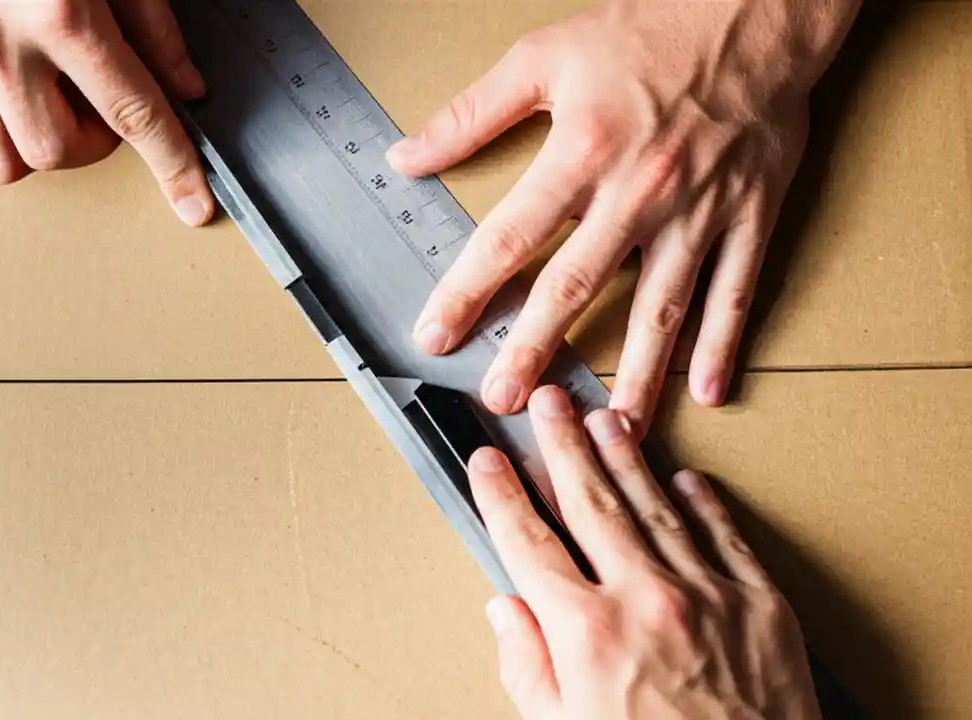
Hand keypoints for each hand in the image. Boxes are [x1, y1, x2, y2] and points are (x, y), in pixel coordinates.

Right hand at [0, 0, 214, 224]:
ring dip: (33, 142)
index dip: (172, 164)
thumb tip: (184, 87)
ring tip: (43, 96)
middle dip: (92, 141)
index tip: (193, 203)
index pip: (135, 112)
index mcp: (62, 12)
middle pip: (56, 151)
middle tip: (95, 99)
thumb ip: (152, 23)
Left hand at [390, 1, 859, 432]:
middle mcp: (639, 192)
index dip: (467, 293)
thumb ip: (471, 114)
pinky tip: (704, 391)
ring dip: (631, 374)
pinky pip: (735, 292)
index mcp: (583, 151)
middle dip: (534, 349)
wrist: (755, 9)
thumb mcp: (544, 56)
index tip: (436, 335)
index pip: (509, 238)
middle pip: (576, 287)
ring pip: (659, 308)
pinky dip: (720, 345)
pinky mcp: (749, 217)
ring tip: (607, 432)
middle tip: (505, 401)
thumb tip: (406, 157)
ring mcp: (699, 211)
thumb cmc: (648, 28)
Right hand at [468, 387, 816, 718]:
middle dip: (561, 446)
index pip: (527, 542)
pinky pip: (725, 537)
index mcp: (585, 634)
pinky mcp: (761, 606)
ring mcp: (708, 595)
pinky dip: (702, 503)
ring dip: (624, 457)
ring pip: (655, 505)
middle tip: (547, 404)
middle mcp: (644, 600)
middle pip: (589, 503)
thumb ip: (528, 667)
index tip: (487, 463)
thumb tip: (506, 612)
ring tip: (604, 420)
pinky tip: (684, 478)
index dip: (501, 495)